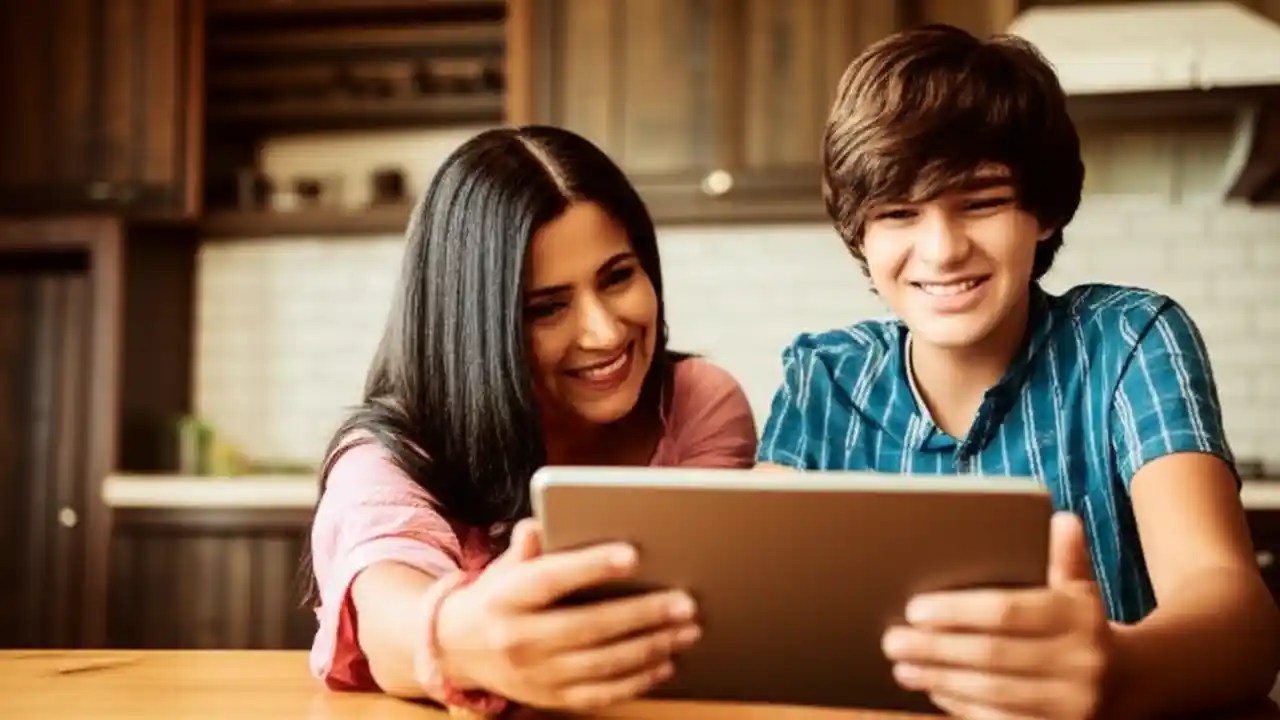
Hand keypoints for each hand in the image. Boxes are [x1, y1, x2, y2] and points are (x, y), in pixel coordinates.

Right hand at [433, 519, 700, 710]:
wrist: (458, 650)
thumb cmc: (497, 596)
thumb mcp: (503, 565)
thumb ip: (527, 545)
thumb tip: (541, 522)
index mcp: (506, 598)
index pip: (550, 579)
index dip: (590, 566)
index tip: (632, 554)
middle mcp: (518, 639)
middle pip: (587, 627)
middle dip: (641, 615)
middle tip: (685, 601)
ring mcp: (535, 675)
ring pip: (601, 664)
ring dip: (650, 647)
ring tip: (687, 629)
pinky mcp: (550, 699)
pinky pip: (601, 694)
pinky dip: (637, 681)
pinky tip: (666, 663)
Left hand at [882, 512, 1112, 719]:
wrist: (1139, 684)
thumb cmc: (1086, 627)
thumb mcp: (1081, 590)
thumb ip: (1066, 557)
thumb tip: (1060, 519)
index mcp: (1079, 619)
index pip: (1007, 612)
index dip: (956, 611)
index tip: (914, 609)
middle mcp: (1080, 664)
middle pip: (991, 655)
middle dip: (935, 649)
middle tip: (892, 640)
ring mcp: (1072, 705)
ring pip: (991, 693)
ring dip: (940, 680)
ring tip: (903, 667)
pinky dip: (963, 707)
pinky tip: (936, 692)